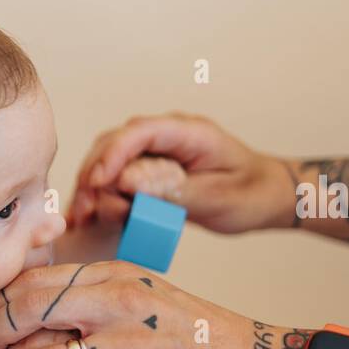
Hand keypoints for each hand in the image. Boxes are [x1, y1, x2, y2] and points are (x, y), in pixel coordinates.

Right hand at [67, 113, 294, 234]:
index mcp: (188, 132)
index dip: (113, 155)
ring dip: (92, 187)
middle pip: (114, 143)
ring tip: (83, 217)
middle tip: (84, 208)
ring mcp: (156, 152)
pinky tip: (88, 217)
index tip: (97, 183)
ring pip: (110, 160)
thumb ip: (173, 190)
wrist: (266, 196)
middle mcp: (166, 136)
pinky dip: (101, 196)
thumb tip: (128, 183)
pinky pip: (117, 178)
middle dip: (93, 174)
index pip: (140, 131)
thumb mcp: (217, 198)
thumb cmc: (250, 194)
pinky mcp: (150, 170)